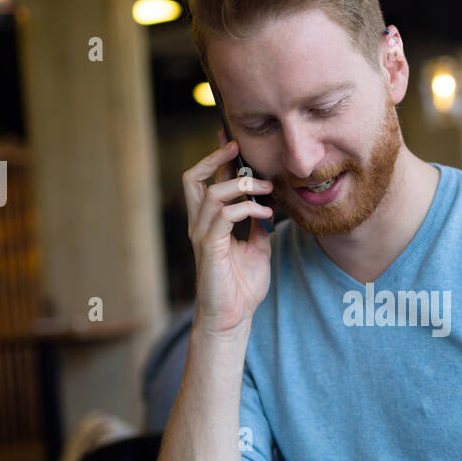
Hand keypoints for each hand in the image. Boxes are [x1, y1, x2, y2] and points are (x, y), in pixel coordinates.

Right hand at [181, 130, 276, 337]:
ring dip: (241, 186)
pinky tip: (265, 214)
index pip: (208, 183)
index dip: (218, 160)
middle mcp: (200, 226)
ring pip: (211, 194)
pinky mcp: (209, 249)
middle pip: (193, 179)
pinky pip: (224, 217)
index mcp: (209, 224)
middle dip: (214, 159)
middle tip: (237, 148)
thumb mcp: (258, 249)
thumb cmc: (242, 287)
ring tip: (266, 188)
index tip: (234, 142)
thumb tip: (268, 206)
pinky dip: (247, 210)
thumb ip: (258, 226)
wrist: (234, 318)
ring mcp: (202, 236)